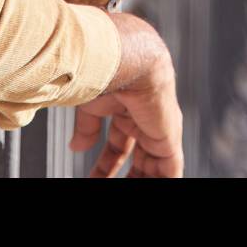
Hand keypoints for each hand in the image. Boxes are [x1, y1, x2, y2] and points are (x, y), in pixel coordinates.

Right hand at [71, 14, 182, 176]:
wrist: (125, 57)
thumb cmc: (105, 69)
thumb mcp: (91, 104)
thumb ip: (87, 127)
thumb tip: (77, 146)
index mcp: (126, 107)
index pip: (119, 144)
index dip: (107, 164)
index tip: (93, 179)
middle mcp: (145, 118)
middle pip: (139, 157)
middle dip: (126, 176)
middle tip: (108, 187)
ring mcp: (158, 128)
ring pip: (153, 165)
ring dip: (140, 179)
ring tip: (126, 189)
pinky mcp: (169, 137)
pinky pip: (169, 169)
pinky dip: (160, 180)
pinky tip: (149, 186)